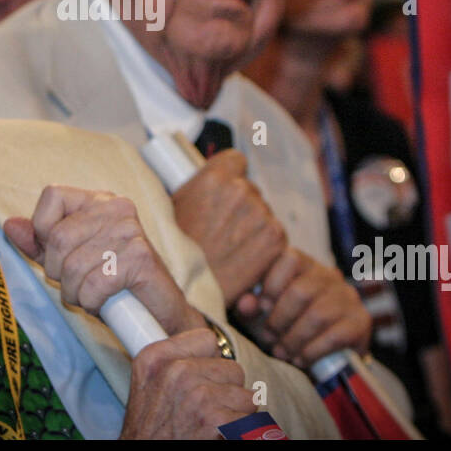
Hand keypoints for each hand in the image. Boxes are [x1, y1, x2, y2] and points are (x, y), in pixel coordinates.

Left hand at [4, 185, 206, 335]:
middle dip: (59, 273)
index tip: (60, 256)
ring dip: (76, 293)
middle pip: (58, 237)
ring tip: (93, 295)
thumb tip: (10, 225)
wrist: (159, 313)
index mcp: (100, 200)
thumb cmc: (113, 285)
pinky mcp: (141, 258)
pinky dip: (92, 302)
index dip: (44, 231)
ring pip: (72, 266)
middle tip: (79, 285)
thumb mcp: (69, 260)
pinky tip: (106, 302)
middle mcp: (117, 207)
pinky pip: (93, 284)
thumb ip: (40, 243)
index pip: (52, 195)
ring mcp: (131, 230)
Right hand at [119, 329, 254, 438]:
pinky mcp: (214, 419)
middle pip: (233, 368)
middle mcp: (176, 372)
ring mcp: (197, 395)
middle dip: (227, 390)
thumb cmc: (148, 431)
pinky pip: (249, 418)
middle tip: (206, 410)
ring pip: (246, 395)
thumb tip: (210, 342)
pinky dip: (240, 431)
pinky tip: (218, 435)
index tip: (202, 380)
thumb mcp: (146, 385)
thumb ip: (173, 359)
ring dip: (236, 413)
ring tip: (212, 424)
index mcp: (156, 358)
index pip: (207, 338)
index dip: (210, 362)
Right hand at [171, 149, 286, 307]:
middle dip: (240, 206)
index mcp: (215, 178)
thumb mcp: (175, 207)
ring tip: (231, 247)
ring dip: (252, 226)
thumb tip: (210, 180)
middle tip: (223, 229)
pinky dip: (264, 246)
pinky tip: (245, 258)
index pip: (236, 160)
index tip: (224, 192)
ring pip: (263, 212)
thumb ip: (200, 187)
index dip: (230, 176)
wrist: (188, 291)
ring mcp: (260, 214)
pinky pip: (275, 234)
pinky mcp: (275, 239)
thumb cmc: (175, 251)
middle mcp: (241, 191)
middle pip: (250, 189)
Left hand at [243, 249, 371, 368]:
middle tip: (269, 338)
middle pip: (301, 291)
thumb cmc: (289, 324)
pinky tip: (300, 359)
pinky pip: (335, 336)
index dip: (272, 283)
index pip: (289, 258)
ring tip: (281, 353)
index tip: (262, 307)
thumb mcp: (265, 313)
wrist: (328, 352)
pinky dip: (312, 351)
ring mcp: (348, 297)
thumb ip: (252, 306)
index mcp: (304, 264)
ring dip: (294, 339)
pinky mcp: (361, 321)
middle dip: (280, 319)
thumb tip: (243, 303)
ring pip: (318, 315)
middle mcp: (329, 276)